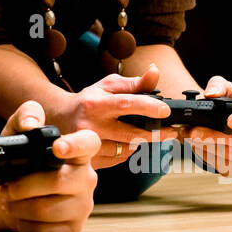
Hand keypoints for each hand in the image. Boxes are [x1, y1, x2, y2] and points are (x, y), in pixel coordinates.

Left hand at [0, 102, 99, 231]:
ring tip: (8, 200)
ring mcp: (83, 205)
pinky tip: (19, 215)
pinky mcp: (72, 229)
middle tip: (6, 187)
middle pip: (57, 182)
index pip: (88, 143)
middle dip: (23, 185)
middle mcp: (86, 178)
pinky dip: (24, 225)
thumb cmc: (21, 160)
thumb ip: (25, 116)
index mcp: (78, 151)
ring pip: (46, 209)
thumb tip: (31, 124)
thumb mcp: (17, 132)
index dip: (75, 145)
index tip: (56, 148)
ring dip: (18, 206)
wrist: (14, 193)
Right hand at [49, 63, 178, 169]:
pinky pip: (120, 159)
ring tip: (142, 135)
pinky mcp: (90, 160)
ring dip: (140, 143)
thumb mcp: (108, 86)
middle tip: (171, 132)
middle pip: (131, 133)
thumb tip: (155, 71)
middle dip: (156, 133)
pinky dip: (128, 152)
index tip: (165, 110)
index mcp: (96, 104)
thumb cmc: (88, 100)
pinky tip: (125, 143)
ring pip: (127, 149)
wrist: (60, 119)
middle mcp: (91, 126)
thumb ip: (134, 82)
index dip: (147, 107)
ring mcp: (89, 146)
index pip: (125, 104)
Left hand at [177, 76, 231, 178]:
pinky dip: (207, 156)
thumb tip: (212, 94)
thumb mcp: (224, 90)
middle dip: (212, 135)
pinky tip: (198, 146)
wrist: (223, 127)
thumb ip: (218, 85)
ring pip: (227, 154)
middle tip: (193, 130)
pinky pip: (223, 166)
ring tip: (190, 136)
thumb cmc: (228, 108)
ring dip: (205, 146)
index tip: (229, 120)